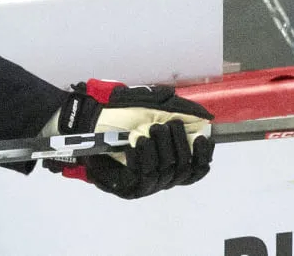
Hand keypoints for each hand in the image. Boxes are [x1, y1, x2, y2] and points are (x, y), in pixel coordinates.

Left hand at [46, 79, 213, 198]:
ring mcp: (146, 184)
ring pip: (166, 172)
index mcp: (170, 159)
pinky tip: (139, 142)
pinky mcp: (130, 187)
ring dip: (161, 147)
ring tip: (151, 129)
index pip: (197, 169)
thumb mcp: (151, 107)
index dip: (204, 156)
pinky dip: (145, 156)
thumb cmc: (120, 116)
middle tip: (166, 125)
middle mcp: (162, 175)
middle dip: (178, 144)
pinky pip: (145, 175)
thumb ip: (177, 110)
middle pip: (183, 168)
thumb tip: (204, 116)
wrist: (89, 122)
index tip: (203, 138)